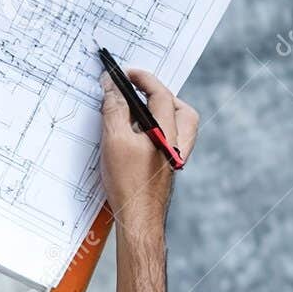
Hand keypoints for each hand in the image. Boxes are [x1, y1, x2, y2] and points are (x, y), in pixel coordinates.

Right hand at [99, 67, 198, 235]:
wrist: (138, 218)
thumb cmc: (127, 182)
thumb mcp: (114, 140)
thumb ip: (114, 109)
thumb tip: (112, 87)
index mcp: (168, 131)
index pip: (160, 94)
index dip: (143, 79)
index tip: (125, 73)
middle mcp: (177, 142)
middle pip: (180, 108)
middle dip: (159, 94)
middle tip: (137, 90)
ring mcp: (174, 156)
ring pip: (179, 125)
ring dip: (162, 113)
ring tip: (139, 110)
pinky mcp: (167, 167)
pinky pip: (169, 139)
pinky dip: (156, 130)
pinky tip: (137, 136)